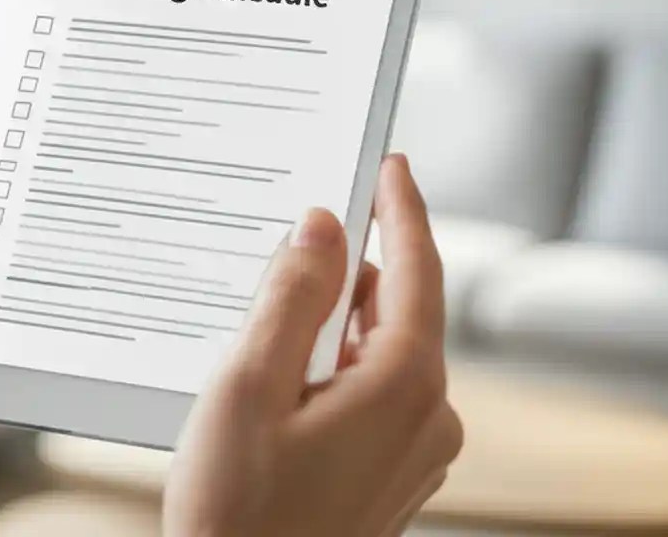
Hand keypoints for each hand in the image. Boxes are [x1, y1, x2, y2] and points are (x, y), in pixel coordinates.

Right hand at [164, 155, 461, 536]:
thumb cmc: (238, 512)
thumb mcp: (249, 386)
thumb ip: (291, 297)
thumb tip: (323, 229)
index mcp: (404, 386)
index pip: (418, 269)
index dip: (402, 209)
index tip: (390, 165)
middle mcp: (429, 418)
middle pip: (400, 311)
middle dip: (352, 272)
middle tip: (293, 246)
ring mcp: (417, 453)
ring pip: (385, 355)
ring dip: (337, 327)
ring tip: (270, 329)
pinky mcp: (395, 476)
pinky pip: (378, 396)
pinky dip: (339, 370)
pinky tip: (285, 382)